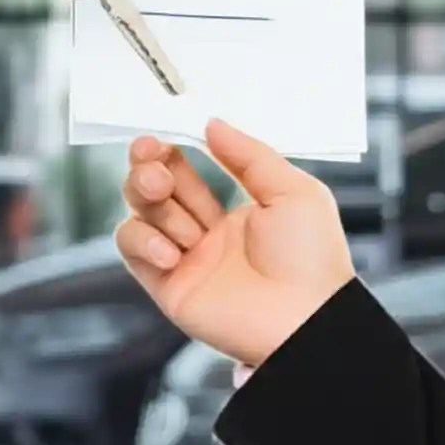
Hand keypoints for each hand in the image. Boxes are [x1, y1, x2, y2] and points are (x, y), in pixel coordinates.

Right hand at [116, 120, 355, 366]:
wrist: (306, 319)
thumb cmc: (312, 259)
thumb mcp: (293, 191)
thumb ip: (250, 155)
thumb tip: (212, 124)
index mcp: (236, 215)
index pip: (189, 173)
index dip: (170, 151)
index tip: (162, 132)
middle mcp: (206, 237)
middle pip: (157, 189)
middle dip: (149, 165)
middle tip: (151, 153)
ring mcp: (186, 262)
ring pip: (141, 214)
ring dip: (148, 196)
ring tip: (162, 190)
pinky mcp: (168, 287)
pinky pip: (132, 249)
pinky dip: (142, 239)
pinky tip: (171, 248)